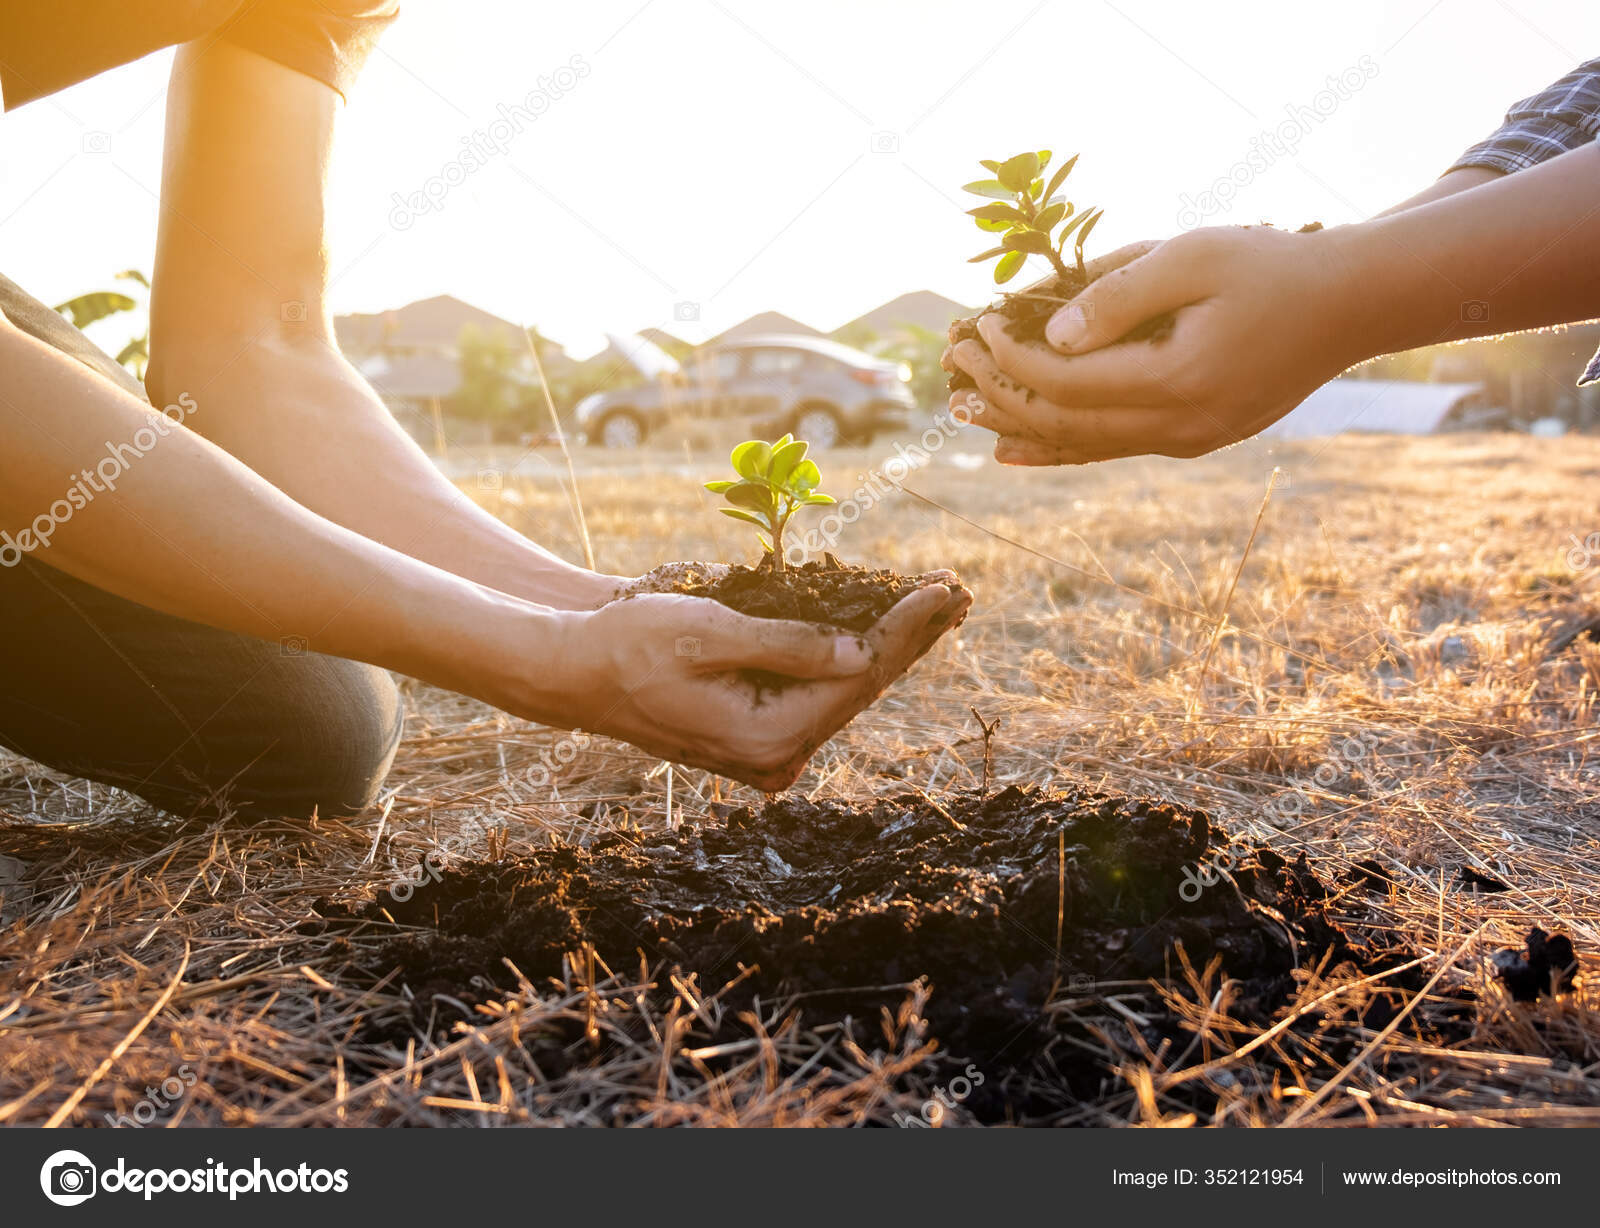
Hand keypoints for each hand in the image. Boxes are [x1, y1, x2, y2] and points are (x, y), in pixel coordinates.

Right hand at [559, 577, 970, 789]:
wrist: (576, 673)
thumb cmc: (631, 645)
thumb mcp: (709, 633)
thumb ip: (788, 644)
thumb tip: (860, 651)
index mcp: (766, 739)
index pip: (858, 678)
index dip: (904, 630)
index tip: (942, 588)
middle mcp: (773, 758)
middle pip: (861, 689)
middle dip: (909, 638)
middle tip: (958, 593)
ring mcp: (766, 752)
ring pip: (844, 691)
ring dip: (887, 646)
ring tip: (937, 607)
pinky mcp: (758, 735)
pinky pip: (818, 693)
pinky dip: (850, 657)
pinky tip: (882, 630)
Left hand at [945, 224, 1366, 464]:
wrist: (1350, 304)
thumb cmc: (1271, 265)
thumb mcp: (1192, 257)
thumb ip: (1117, 294)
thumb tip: (1049, 336)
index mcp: (1177, 380)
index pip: (1064, 382)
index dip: (1010, 358)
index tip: (978, 324)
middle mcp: (1180, 426)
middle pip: (1063, 424)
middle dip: (1001, 396)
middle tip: (953, 371)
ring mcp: (1189, 440)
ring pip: (1084, 447)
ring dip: (1021, 430)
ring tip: (966, 418)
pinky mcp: (1195, 439)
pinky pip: (1112, 448)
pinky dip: (1061, 447)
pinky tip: (1018, 450)